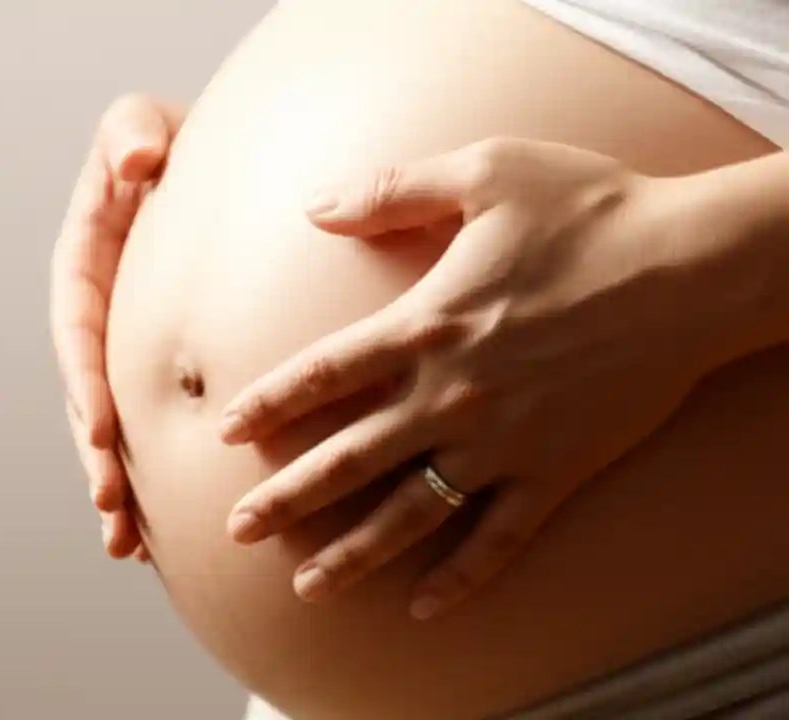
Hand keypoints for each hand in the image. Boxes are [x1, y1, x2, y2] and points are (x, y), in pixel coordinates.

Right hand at [51, 94, 185, 560]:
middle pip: (87, 396)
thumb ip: (130, 133)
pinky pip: (146, 427)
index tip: (104, 429)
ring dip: (114, 486)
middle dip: (96, 454)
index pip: (78, 329)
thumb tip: (135, 161)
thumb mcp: (142, 124)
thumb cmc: (166, 143)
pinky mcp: (151, 369)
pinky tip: (156, 536)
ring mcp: (120, 349)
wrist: (195, 170)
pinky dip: (149, 480)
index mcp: (83, 268)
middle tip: (112, 507)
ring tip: (124, 544)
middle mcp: (95, 318)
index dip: (86, 381)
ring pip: (110, 428)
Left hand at [217, 137, 733, 615]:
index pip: (321, 375)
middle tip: (238, 531)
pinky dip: (460, 577)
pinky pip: (497, 540)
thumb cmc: (592, 211)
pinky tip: (424, 607)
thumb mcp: (485, 171)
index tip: (226, 433)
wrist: (695, 268)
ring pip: (409, 513)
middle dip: (287, 498)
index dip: (268, 405)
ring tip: (307, 587)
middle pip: (347, 458)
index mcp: (425, 325)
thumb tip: (316, 207)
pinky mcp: (554, 472)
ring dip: (353, 553)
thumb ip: (391, 190)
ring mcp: (502, 443)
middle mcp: (451, 394)